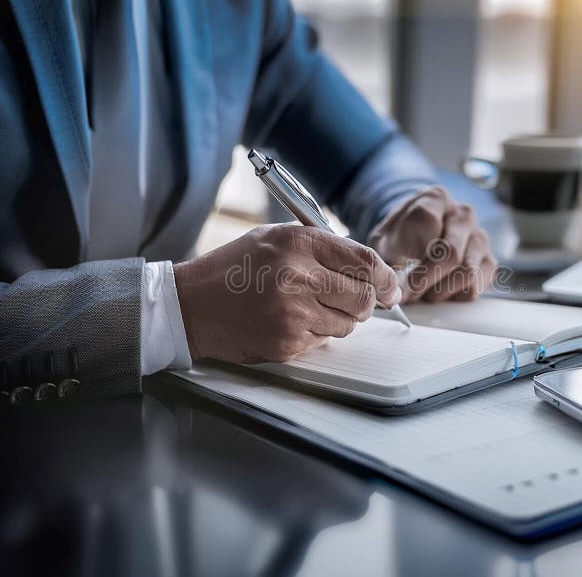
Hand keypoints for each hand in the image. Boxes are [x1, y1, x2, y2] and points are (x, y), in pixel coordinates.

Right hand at [173, 225, 401, 363]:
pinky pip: (323, 340)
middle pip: (363, 297)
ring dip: (339, 318)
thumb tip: (369, 268)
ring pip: (347, 323)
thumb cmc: (235, 268)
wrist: (191, 305)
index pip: (364, 261)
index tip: (390, 286)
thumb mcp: (276, 238)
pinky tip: (290, 321)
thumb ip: (322, 246)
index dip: (385, 277)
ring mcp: (292, 313)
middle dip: (367, 302)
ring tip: (308, 306)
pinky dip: (316, 333)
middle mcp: (298, 276)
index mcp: (298, 243)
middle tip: (356, 300)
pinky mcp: (287, 342)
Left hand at [368, 186, 496, 302]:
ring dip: (441, 291)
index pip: (427, 222)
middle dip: (426, 280)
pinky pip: (475, 288)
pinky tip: (439, 291)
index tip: (400, 281)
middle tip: (409, 294)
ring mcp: (479, 237)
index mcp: (436, 198)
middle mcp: (463, 214)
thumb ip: (387, 259)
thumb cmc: (399, 240)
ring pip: (467, 273)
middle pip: (451, 253)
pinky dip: (454, 297)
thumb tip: (397, 289)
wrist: (413, 242)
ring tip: (423, 292)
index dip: (412, 258)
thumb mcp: (382, 240)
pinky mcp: (488, 262)